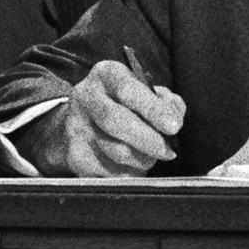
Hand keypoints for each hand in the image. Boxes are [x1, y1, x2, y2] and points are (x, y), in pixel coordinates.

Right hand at [33, 60, 186, 175]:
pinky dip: (129, 173)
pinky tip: (134, 165)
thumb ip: (165, 101)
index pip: (128, 90)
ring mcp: (76, 127)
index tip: (174, 126)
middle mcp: (85, 97)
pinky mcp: (74, 155)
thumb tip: (174, 118)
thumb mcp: (146, 91)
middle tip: (168, 151)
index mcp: (106, 74)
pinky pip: (109, 173)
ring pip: (115, 151)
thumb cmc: (126, 103)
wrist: (86, 119)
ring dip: (142, 159)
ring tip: (152, 156)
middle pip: (115, 121)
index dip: (153, 109)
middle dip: (148, 139)